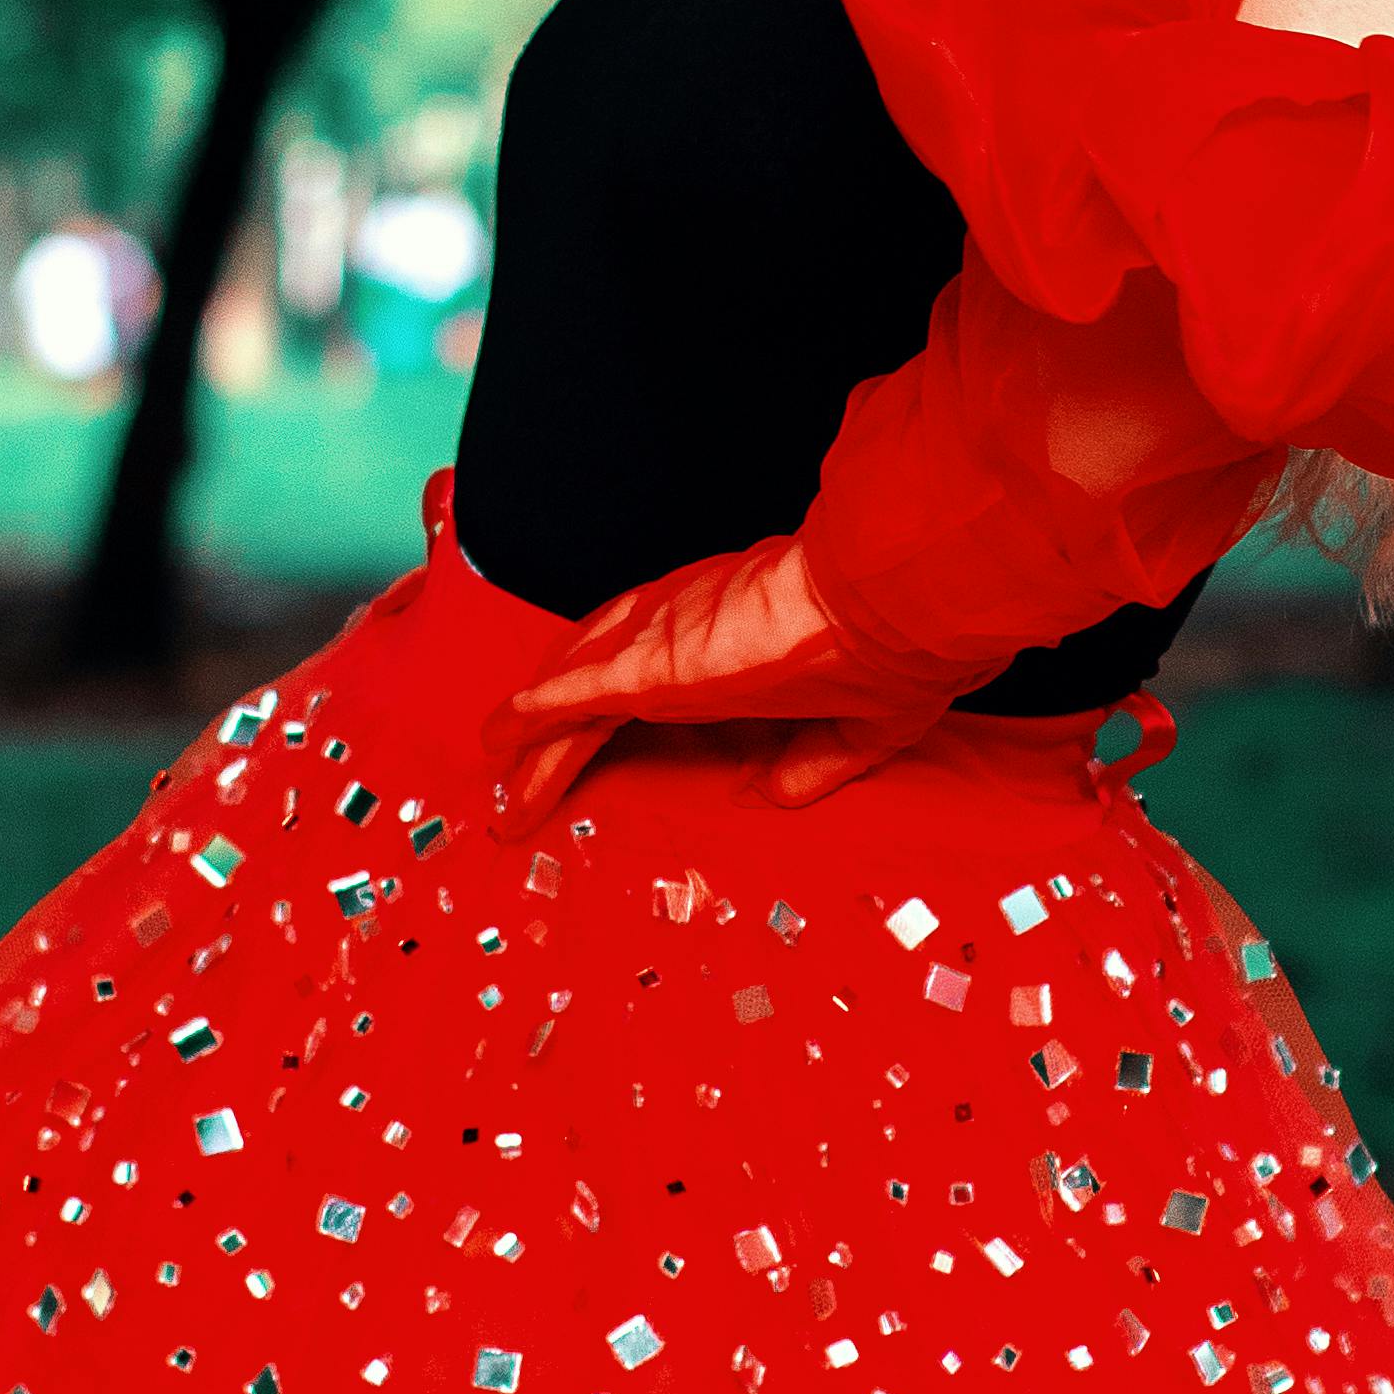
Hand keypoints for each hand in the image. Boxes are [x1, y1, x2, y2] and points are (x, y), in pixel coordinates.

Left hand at [484, 539, 956, 826]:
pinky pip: (572, 697)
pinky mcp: (650, 664)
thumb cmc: (895, 646)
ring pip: (574, 695)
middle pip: (595, 677)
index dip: (610, 702)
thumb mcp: (860, 721)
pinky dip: (530, 718)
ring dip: (535, 743)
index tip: (587, 741)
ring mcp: (661, 640)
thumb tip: (771, 793)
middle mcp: (684, 626)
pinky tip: (497, 741)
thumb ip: (812, 760)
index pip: (650, 664)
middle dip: (555, 725)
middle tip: (517, 771)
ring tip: (502, 786)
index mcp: (732, 635)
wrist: (896, 600)